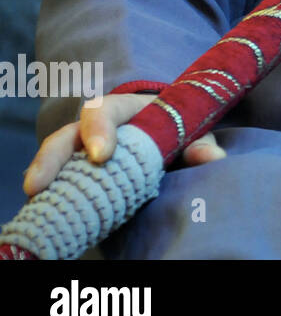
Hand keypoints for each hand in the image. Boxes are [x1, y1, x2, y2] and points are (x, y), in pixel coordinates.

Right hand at [23, 93, 225, 196]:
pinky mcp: (77, 168)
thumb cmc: (177, 127)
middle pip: (67, 135)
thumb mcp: (192, 130)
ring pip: (55, 155)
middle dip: (52, 158)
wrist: (168, 130)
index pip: (103, 110)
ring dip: (42, 174)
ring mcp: (81, 148)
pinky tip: (41, 206)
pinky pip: (58, 177)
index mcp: (124, 108)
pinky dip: (50, 189)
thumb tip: (211, 157)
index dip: (98, 129)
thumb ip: (202, 141)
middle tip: (40, 184)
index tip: (101, 156)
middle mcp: (96, 126)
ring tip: (33, 195)